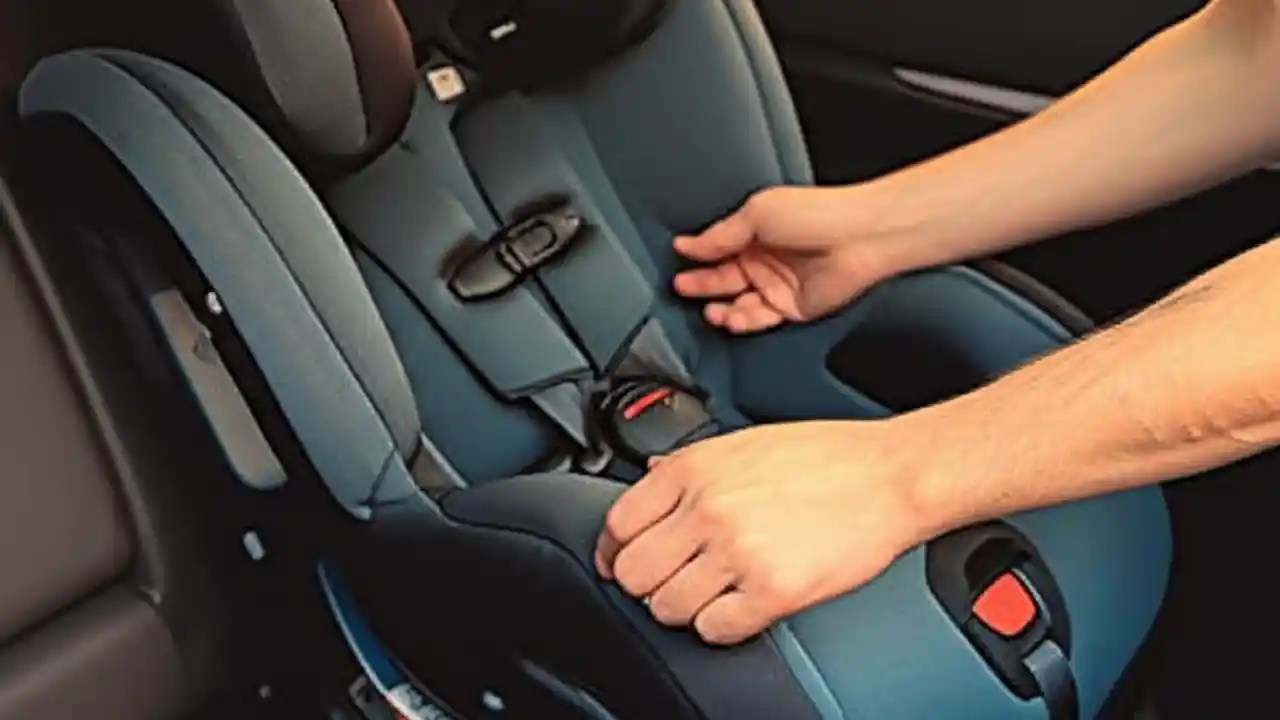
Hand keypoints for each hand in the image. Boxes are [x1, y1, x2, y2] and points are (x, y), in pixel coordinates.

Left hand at [593, 421, 927, 644]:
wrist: (891, 475)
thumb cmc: (826, 456)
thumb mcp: (743, 442)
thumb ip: (689, 465)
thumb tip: (648, 478)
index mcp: (694, 469)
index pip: (617, 525)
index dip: (615, 551)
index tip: (620, 561)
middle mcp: (707, 510)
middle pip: (634, 573)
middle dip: (649, 583)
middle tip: (673, 580)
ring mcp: (738, 553)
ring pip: (667, 608)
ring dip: (685, 608)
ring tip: (713, 593)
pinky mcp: (773, 592)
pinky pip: (713, 630)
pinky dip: (721, 625)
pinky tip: (740, 605)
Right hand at [674, 186, 900, 333]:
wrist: (860, 238)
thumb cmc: (817, 214)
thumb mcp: (757, 214)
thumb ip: (721, 235)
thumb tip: (689, 244)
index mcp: (756, 231)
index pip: (718, 247)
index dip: (697, 254)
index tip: (677, 257)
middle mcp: (765, 259)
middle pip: (724, 277)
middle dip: (701, 284)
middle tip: (681, 286)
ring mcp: (778, 285)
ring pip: (739, 303)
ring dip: (720, 308)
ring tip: (708, 309)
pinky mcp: (793, 308)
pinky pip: (760, 319)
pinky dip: (742, 321)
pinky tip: (730, 317)